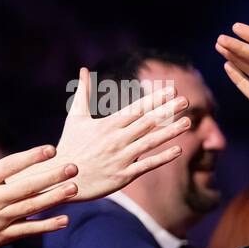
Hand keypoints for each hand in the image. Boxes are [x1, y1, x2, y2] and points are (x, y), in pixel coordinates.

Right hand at [0, 113, 75, 247]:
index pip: (9, 167)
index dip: (31, 158)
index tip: (52, 149)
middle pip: (26, 188)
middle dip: (51, 177)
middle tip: (74, 167)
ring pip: (30, 209)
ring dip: (54, 199)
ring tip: (74, 189)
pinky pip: (27, 231)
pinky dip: (46, 226)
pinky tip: (65, 219)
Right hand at [11, 68, 191, 201]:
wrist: (60, 177)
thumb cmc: (69, 145)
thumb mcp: (75, 118)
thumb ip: (83, 94)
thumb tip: (83, 70)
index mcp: (106, 125)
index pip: (135, 109)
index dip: (154, 99)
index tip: (171, 89)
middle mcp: (115, 140)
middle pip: (146, 122)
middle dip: (167, 111)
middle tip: (186, 99)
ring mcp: (120, 158)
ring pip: (149, 143)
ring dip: (170, 132)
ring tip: (188, 122)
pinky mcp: (122, 176)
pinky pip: (146, 165)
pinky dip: (161, 158)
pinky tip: (179, 150)